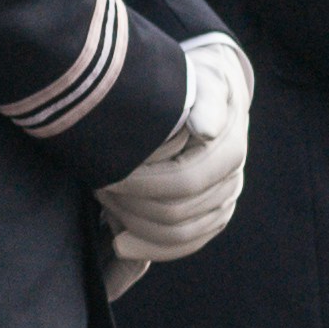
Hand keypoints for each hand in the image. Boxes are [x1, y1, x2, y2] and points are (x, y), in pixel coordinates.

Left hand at [94, 34, 255, 288]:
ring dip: (136, 226)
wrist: (206, 93)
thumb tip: (206, 129)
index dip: (140, 184)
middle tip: (97, 188)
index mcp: (229, 151)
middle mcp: (231, 182)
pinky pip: (184, 245)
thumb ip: (205, 99)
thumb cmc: (195, 83)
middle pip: (177, 215)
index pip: (183, 183)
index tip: (105, 174)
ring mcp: (223, 203)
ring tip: (104, 207)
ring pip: (178, 236)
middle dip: (131, 205)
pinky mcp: (212, 217)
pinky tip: (120, 243)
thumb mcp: (201, 78)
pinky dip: (150, 248)